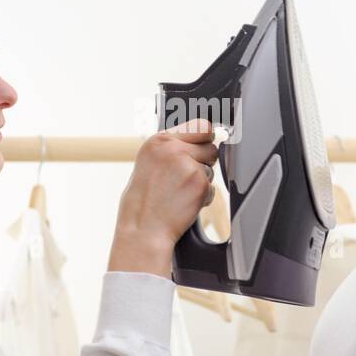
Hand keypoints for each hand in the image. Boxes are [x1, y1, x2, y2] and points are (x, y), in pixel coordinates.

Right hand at [107, 118, 218, 276]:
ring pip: (211, 168)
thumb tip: (201, 140)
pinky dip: (203, 197)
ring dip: (201, 181)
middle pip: (211, 146)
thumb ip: (172, 149)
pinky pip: (212, 188)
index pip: (201, 126)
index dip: (204, 139)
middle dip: (204, 161)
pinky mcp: (200, 184)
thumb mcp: (149, 163)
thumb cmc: (142, 202)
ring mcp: (188, 166)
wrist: (143, 229)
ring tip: (179, 192)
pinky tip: (184, 202)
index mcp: (159, 141)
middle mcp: (173, 149)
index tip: (203, 146)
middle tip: (185, 176)